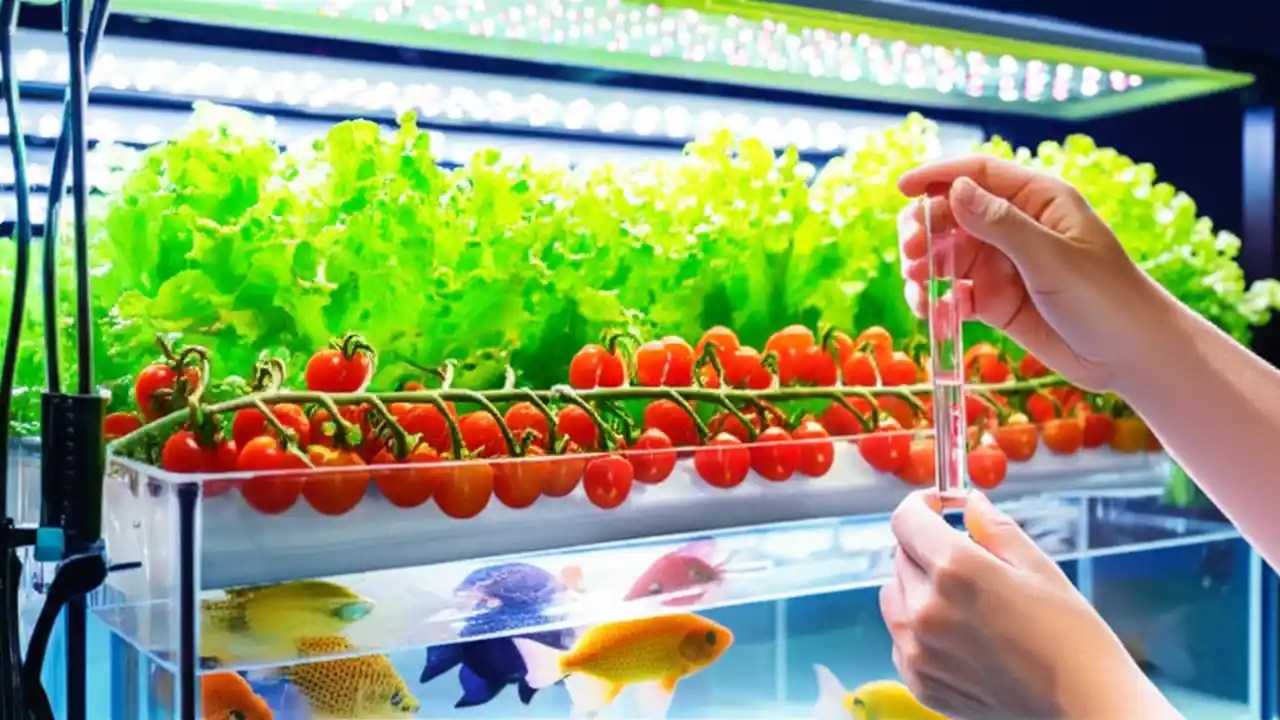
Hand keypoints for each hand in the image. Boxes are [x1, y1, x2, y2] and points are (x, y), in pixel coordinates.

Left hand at [881, 491, 1178, 719]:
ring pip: (894, 596)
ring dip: (917, 588)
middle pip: (901, 557)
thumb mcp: (1038, 567)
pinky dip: (918, 629)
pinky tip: (958, 636)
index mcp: (956, 571)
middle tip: (966, 561)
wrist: (1085, 707)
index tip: (935, 507)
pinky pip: (900, 638)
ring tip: (963, 602)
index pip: (906, 521)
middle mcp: (926, 609)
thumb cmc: (1072, 636)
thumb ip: (993, 529)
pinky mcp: (920, 682)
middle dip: (926, 549)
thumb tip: (968, 502)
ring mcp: (918, 650)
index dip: (919, 506)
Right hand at [897, 156, 1171, 390]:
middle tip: (912, 253)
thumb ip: (1001, 224)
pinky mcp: (996, 301)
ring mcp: (1005, 266)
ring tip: (919, 285)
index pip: (980, 175)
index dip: (939, 177)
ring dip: (927, 268)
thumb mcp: (1051, 258)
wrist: (1131, 357)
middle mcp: (1017, 228)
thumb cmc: (1106, 298)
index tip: (903, 189)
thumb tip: (955, 189)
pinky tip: (932, 312)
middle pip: (955, 215)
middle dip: (927, 231)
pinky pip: (956, 293)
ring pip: (949, 256)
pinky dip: (938, 301)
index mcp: (1038, 201)